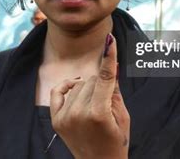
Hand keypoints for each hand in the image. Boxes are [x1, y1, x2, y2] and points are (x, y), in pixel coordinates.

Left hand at [50, 34, 129, 158]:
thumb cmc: (117, 141)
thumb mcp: (123, 116)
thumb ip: (115, 90)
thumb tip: (112, 65)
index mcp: (99, 113)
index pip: (105, 77)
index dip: (109, 56)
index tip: (110, 38)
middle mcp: (79, 113)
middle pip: (93, 79)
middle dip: (102, 85)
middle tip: (107, 103)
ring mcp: (65, 117)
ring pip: (79, 84)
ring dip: (88, 89)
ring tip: (95, 106)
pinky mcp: (56, 120)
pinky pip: (59, 90)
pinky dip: (68, 86)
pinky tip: (76, 88)